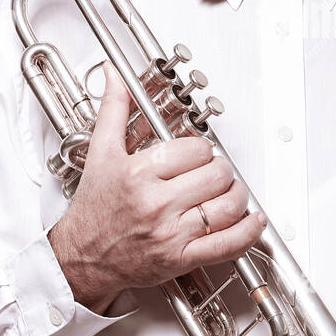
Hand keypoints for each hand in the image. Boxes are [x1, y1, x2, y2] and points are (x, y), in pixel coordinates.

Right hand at [48, 63, 266, 312]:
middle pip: (216, 175)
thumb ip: (112, 111)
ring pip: (226, 206)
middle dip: (221, 171)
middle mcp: (156, 203)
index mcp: (139, 173)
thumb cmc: (93, 210)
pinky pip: (226, 245)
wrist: (82, 258)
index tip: (197, 156)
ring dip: (237, 196)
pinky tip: (254, 221)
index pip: (195, 150)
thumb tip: (115, 76)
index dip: (202, 150)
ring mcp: (170, 233)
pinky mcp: (180, 258)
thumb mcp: (100, 154)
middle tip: (213, 174)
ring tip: (229, 192)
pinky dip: (248, 232)